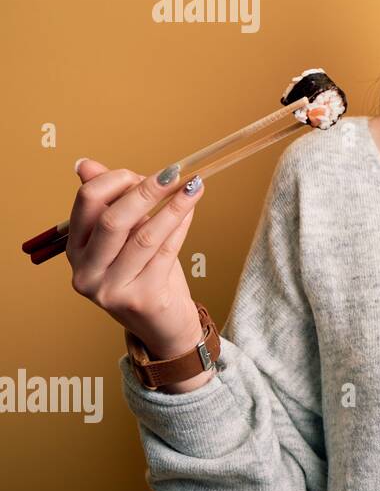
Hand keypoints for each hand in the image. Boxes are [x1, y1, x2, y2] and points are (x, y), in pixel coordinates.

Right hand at [67, 158, 205, 358]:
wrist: (162, 325)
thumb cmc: (144, 274)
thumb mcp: (123, 238)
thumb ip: (109, 203)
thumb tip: (86, 164)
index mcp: (75, 250)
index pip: (86, 202)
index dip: (116, 181)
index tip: (142, 173)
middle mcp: (86, 271)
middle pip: (112, 219)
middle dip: (146, 191)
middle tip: (174, 173)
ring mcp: (111, 289)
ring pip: (144, 236)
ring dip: (173, 206)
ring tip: (194, 186)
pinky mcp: (141, 299)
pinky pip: (166, 253)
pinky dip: (181, 227)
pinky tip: (191, 211)